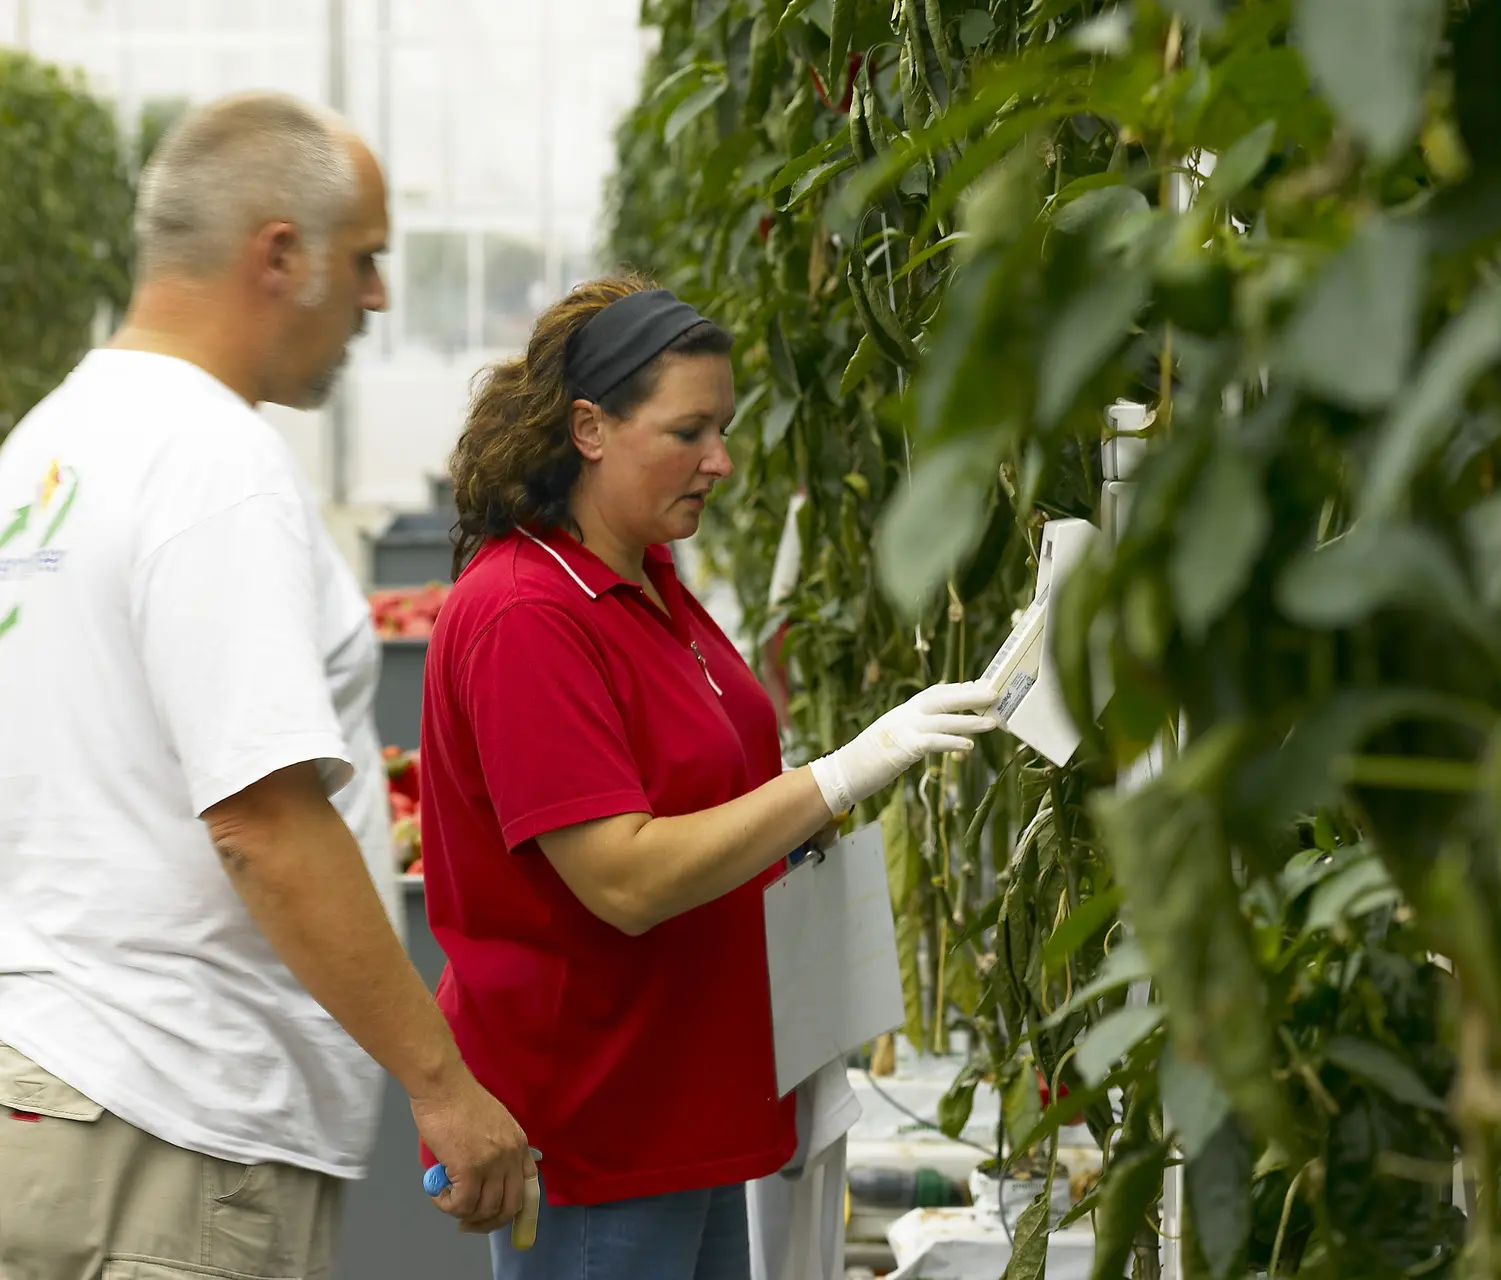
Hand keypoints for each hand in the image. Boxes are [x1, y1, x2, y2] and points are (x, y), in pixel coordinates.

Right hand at [410, 1066, 536, 1231]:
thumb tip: (487, 1178)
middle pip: (508, 1207)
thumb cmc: (460, 1100)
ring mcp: (492, 1163)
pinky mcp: (468, 1169)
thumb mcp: (494, 1124)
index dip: (518, 1214)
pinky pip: (461, 1204)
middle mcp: (511, 1156)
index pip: (529, 1189)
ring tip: (448, 1200)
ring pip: (484, 1210)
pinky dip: (447, 1206)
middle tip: (467, 1222)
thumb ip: (497, 1150)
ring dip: (463, 1213)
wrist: (443, 1085)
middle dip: (487, 1222)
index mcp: (519, 1145)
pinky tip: (439, 1193)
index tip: (498, 1221)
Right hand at [808, 681, 998, 815]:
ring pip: (942, 720)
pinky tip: (968, 746)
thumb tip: (938, 732)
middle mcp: (905, 715)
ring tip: (992, 722)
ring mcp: (904, 729)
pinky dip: (951, 742)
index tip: (982, 683)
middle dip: (970, 695)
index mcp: (904, 711)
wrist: (844, 771)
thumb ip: (916, 732)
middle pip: (942, 698)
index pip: (936, 693)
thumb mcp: (896, 738)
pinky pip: (932, 742)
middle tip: (996, 693)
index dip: (960, 688)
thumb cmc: (871, 759)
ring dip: (969, 720)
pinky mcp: (903, 748)